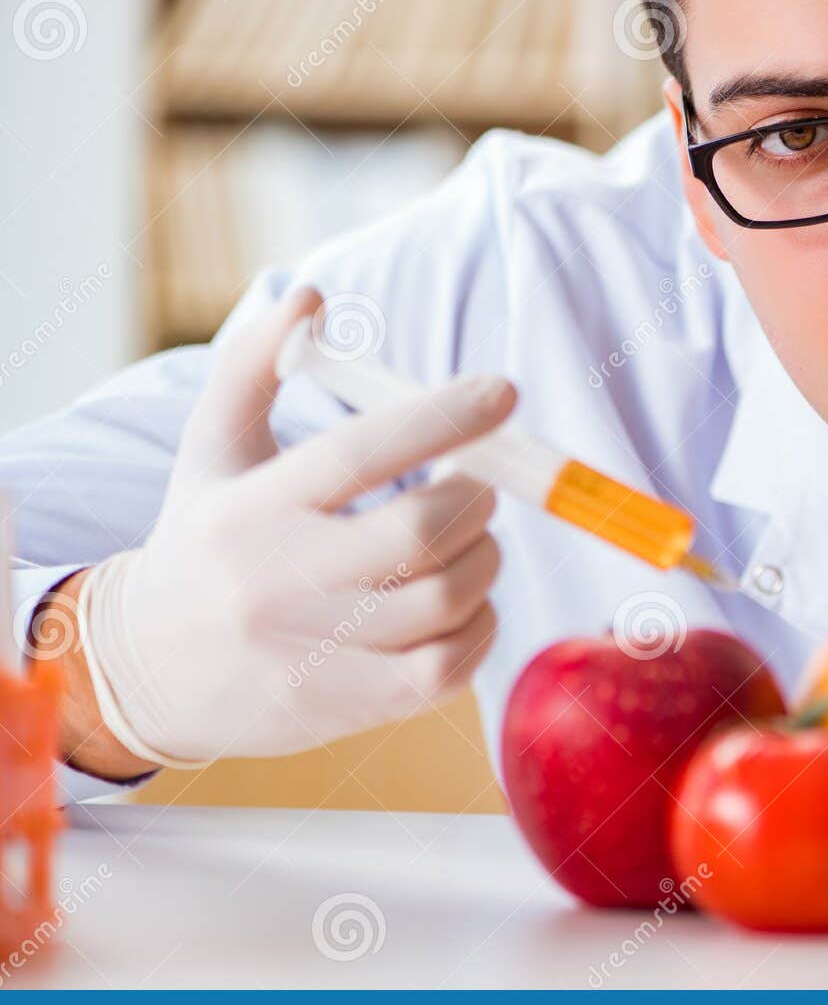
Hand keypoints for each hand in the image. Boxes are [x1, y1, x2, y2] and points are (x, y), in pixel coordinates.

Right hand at [78, 288, 515, 765]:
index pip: (359, 453)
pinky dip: (480, 627)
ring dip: (485, 560)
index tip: (502, 394)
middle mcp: (280, 582)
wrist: (149, 671)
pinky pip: (448, 668)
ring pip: (446, 600)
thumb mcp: (212, 447)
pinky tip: (465, 603)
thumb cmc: (203, 538)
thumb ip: (255, 365)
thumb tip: (310, 297)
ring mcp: (314, 651)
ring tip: (472, 541)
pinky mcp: (345, 706)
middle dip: (476, 499)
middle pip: (420, 533)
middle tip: (478, 487)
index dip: (442, 418)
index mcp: (251, 507)